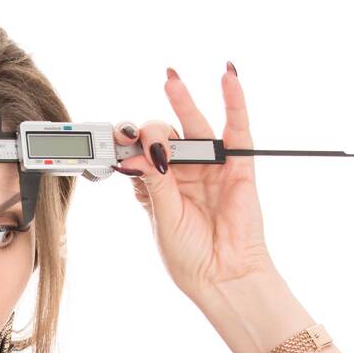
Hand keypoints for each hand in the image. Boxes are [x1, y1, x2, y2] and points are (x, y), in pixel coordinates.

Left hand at [112, 64, 275, 300]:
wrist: (221, 275)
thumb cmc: (189, 255)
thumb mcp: (162, 216)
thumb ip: (153, 182)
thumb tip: (138, 154)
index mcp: (156, 185)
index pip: (138, 153)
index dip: (126, 144)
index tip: (115, 143)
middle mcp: (182, 172)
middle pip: (162, 136)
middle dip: (146, 129)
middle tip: (132, 129)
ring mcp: (210, 167)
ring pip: (194, 126)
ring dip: (182, 101)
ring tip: (170, 80)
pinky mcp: (239, 166)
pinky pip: (237, 128)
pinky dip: (234, 101)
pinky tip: (228, 77)